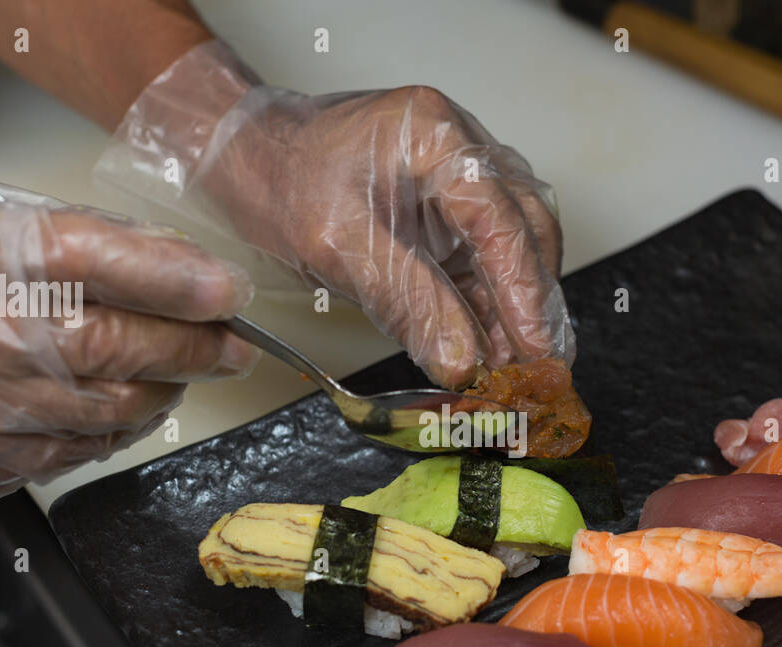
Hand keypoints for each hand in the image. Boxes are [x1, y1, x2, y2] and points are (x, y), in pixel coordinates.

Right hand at [0, 176, 256, 511]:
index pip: (85, 257)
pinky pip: (83, 447)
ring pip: (108, 405)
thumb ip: (63, 234)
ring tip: (184, 368)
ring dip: (166, 388)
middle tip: (234, 341)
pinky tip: (133, 403)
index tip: (226, 289)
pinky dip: (123, 425)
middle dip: (192, 345)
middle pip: (109, 342)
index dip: (170, 277)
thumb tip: (174, 263)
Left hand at [96, 40, 572, 389]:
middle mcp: (461, 153)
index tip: (539, 348)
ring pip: (509, 253)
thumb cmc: (280, 179)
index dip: (525, 290)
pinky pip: (478, 267)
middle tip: (538, 368)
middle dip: (532, 304)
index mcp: (439, 138)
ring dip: (513, 313)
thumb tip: (463, 362)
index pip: (502, 220)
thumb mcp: (340, 246)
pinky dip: (486, 312)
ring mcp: (456, 185)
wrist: (243, 160)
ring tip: (515, 372)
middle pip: (524, 232)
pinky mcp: (443, 218)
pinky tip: (489, 353)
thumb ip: (409, 303)